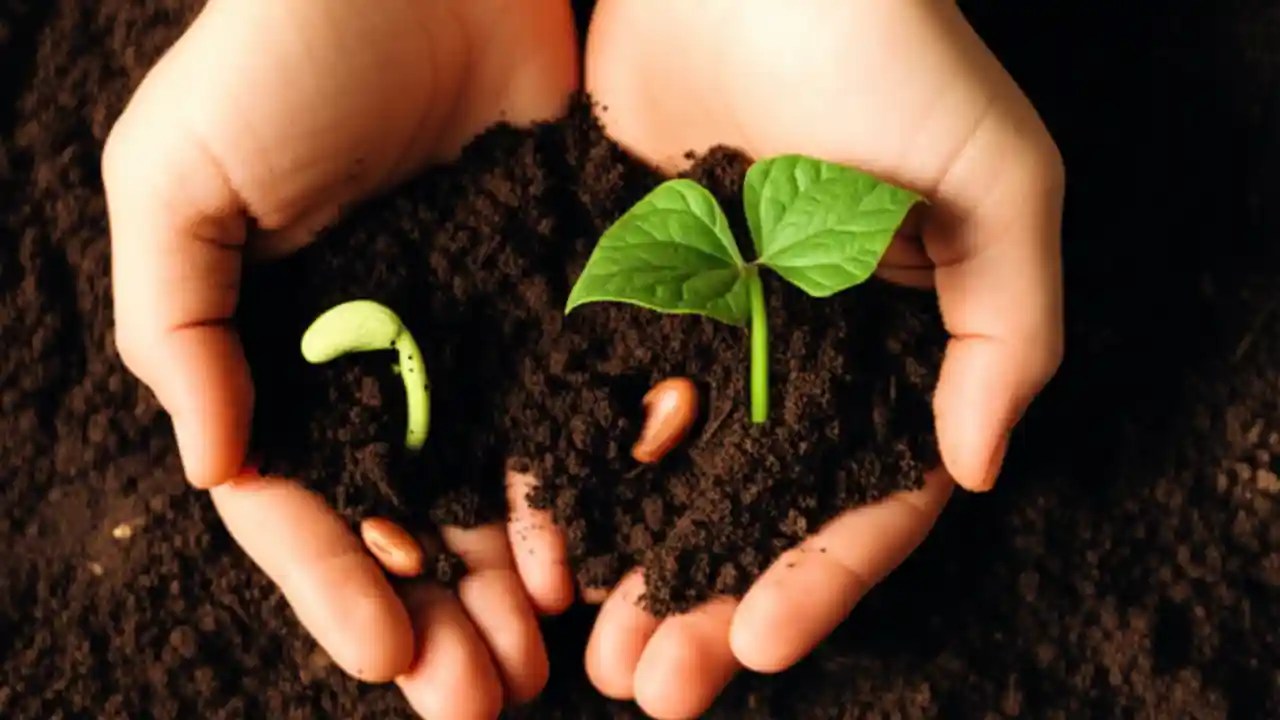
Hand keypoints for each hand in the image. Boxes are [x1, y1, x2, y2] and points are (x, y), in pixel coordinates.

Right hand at [103, 0, 577, 715]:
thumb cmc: (281, 57)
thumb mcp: (177, 177)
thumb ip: (179, 321)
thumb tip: (212, 464)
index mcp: (284, 356)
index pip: (302, 499)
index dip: (334, 584)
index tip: (381, 661)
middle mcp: (381, 366)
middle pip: (406, 520)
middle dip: (439, 620)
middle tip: (481, 703)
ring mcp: (475, 341)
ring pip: (495, 487)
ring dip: (514, 584)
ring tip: (543, 666)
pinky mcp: (556, 304)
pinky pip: (572, 410)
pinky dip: (586, 484)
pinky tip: (609, 550)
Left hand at [570, 0, 1064, 715]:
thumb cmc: (894, 53)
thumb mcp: (997, 184)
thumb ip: (1006, 332)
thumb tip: (978, 469)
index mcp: (886, 350)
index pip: (866, 495)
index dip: (822, 576)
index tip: (762, 644)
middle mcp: (792, 355)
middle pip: (753, 511)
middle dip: (709, 604)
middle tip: (656, 689)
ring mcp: (700, 328)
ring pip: (665, 476)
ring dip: (635, 566)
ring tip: (595, 653)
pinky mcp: (619, 288)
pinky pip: (591, 397)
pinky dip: (568, 473)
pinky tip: (537, 543)